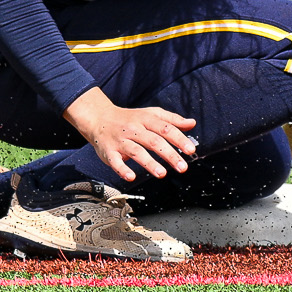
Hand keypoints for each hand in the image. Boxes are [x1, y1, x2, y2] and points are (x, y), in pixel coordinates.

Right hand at [62, 87, 196, 182]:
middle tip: (183, 167)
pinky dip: (122, 169)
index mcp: (146, 119)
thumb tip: (192, 123)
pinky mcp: (109, 152)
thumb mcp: (151, 114)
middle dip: (169, 154)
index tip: (191, 150)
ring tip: (162, 174)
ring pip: (136, 151)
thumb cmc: (130, 119)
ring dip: (149, 163)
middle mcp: (134, 129)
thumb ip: (172, 119)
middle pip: (154, 141)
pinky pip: (115, 162)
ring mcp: (121, 141)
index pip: (166, 128)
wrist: (99, 118)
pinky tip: (132, 177)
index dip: (179, 139)